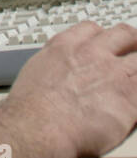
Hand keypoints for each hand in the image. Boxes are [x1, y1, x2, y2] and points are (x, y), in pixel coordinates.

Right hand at [6, 21, 136, 157]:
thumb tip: (52, 74)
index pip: (91, 29)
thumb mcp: (33, 73)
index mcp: (66, 46)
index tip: (104, 41)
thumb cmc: (30, 110)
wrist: (40, 128)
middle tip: (134, 47)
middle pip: (123, 35)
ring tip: (135, 76)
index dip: (101, 35)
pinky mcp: (130, 100)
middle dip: (130, 40)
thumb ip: (51, 66)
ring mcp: (114, 74)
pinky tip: (136, 102)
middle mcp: (93, 55)